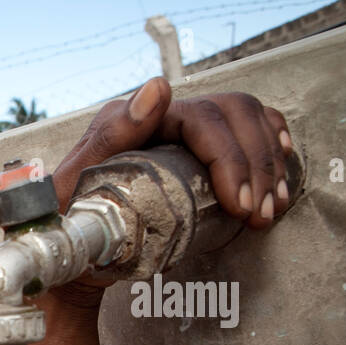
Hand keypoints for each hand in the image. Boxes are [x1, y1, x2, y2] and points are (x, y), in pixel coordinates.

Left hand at [47, 77, 293, 303]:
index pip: (201, 118)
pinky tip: (278, 172)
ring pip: (247, 121)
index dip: (229, 156)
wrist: (71, 255)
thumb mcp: (72, 187)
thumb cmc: (66, 227)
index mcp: (130, 119)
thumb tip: (158, 88)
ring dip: (268, 163)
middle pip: (233, 116)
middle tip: (259, 214)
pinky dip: (270, 147)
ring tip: (270, 209)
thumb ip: (108, 139)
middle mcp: (158, 117)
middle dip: (255, 165)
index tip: (239, 202)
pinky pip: (247, 130)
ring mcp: (179, 130)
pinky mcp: (194, 150)